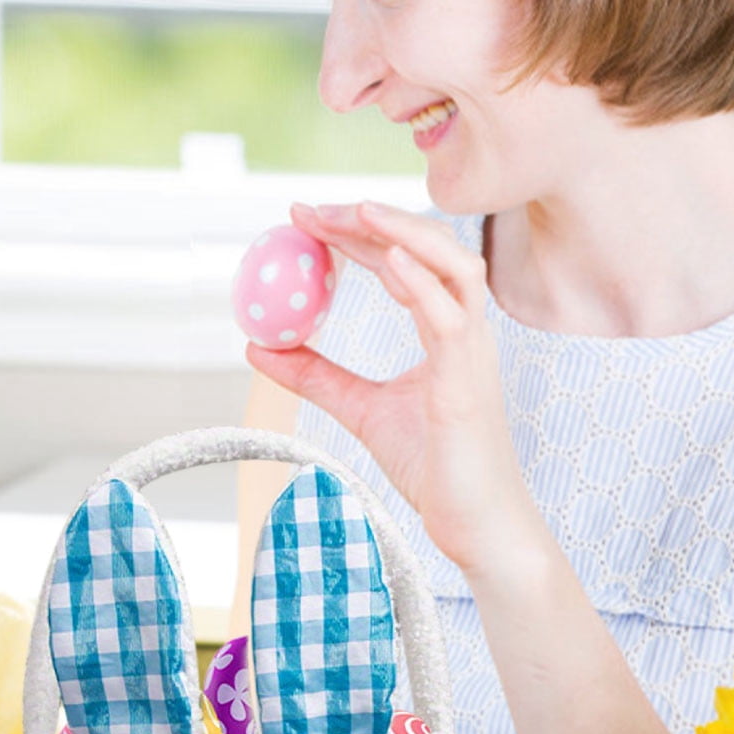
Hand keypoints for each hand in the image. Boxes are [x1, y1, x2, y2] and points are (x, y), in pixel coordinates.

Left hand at [249, 202, 534, 573]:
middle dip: (371, 221)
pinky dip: (422, 282)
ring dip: (405, 234)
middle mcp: (465, 330)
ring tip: (358, 212)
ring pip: (453, 268)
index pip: (402, 263)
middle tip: (311, 210)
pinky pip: (451, 318)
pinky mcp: (467, 382)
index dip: (358, 234)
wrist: (475, 523)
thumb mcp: (360, 409)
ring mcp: (472, 353)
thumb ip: (315, 375)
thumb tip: (258, 347)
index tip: (306, 219)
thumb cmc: (434, 466)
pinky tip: (388, 259)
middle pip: (427, 250)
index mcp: (446, 330)